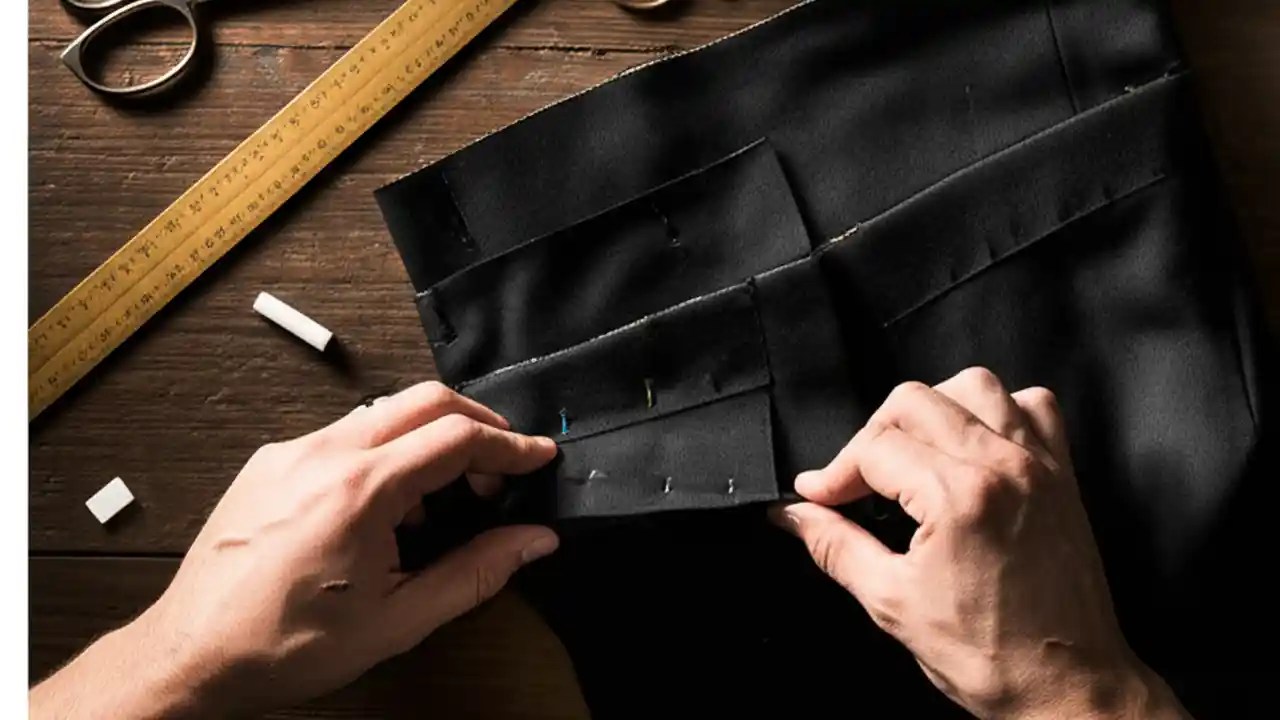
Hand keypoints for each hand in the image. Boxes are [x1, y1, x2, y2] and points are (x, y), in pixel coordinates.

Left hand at [31, 381, 559, 718]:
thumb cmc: (286, 645)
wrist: (193, 655)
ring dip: (429, 437)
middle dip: (477, 424)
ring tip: (447, 494)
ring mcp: (291, 453)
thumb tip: (532, 540)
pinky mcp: (270, 462)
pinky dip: (385, 451)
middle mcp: (322, 455)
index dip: (510, 444)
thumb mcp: (399, 620)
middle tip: (502, 465)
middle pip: (424, 400)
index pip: (457, 436)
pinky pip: (343, 434)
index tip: (538, 456)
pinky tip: (389, 503)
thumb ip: (476, 572)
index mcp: (360, 491)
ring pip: (383, 412)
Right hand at [772, 368, 1190, 719]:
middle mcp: (1004, 465)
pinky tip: (971, 446)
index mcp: (960, 496)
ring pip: (972, 386)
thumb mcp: (892, 602)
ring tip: (910, 453)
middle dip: (871, 437)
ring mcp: (1039, 465)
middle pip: (914, 401)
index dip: (834, 473)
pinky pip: (1031, 405)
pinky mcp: (1063, 475)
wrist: (1068, 687)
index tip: (818, 497)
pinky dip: (996, 411)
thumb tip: (793, 515)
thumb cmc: (990, 656)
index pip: (875, 448)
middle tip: (856, 482)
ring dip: (930, 410)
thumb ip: (835, 546)